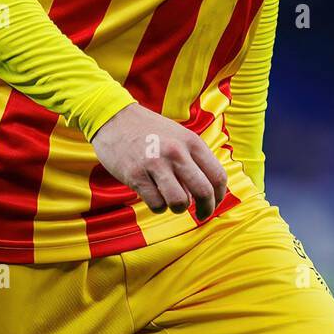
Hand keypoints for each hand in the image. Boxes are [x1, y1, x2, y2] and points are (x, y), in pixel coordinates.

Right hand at [91, 103, 227, 220]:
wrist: (114, 118)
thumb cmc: (150, 131)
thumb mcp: (178, 137)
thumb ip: (194, 160)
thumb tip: (208, 193)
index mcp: (191, 141)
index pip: (217, 176)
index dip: (219, 196)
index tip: (213, 203)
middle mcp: (176, 152)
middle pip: (204, 192)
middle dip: (206, 209)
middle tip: (202, 215)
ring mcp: (155, 164)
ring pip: (180, 202)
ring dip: (179, 208)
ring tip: (173, 202)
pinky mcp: (136, 175)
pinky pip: (156, 204)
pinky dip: (158, 206)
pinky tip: (154, 195)